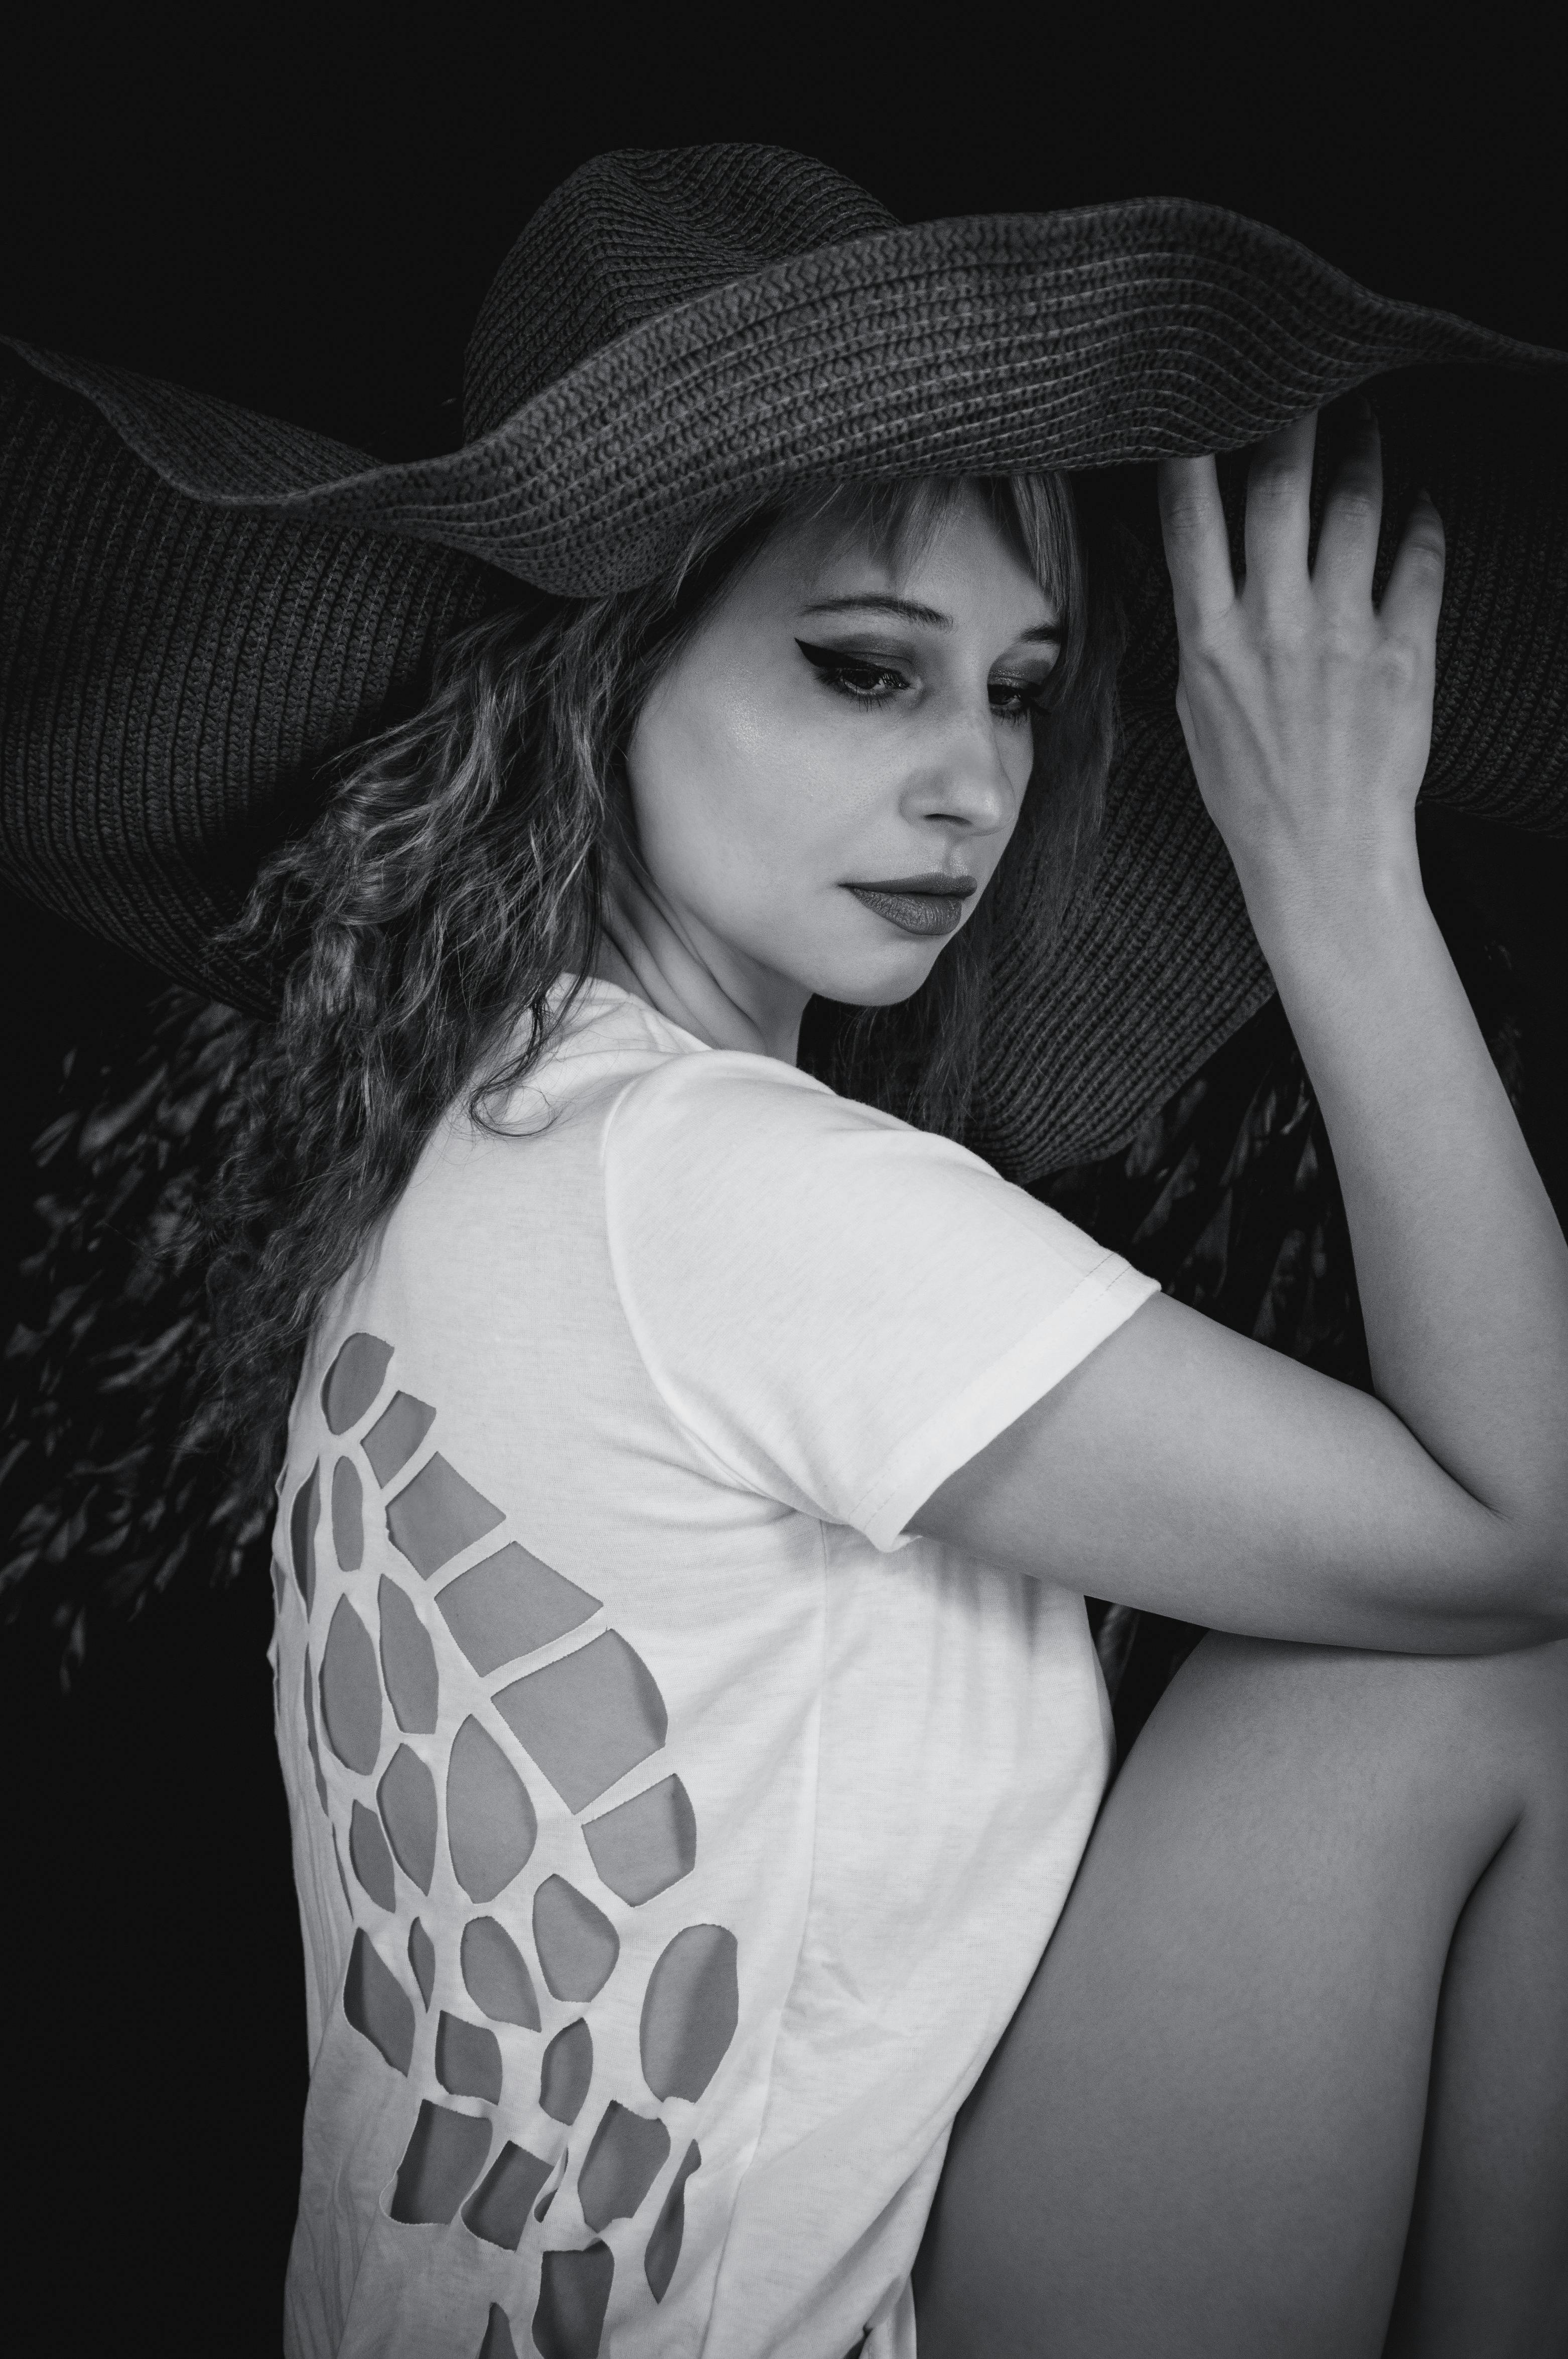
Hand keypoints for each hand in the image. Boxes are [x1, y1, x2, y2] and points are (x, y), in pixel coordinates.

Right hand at [1156, 407, 1445, 925]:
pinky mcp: (1403, 653)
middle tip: (1307, 369)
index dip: (1193, 442)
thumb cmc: (1251, 791)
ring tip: (1368, 419)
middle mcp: (1272, 625)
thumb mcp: (1198, 708)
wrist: (1320, 860)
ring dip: (1365, 447)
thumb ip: (1204, 628)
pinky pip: (1420, 557)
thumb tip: (1203, 558)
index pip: (1188, 515)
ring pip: (1357, 504)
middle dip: (1293, 412)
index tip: (1201, 393)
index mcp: (1208, 639)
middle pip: (1279, 483)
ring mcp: (1341, 636)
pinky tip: (1422, 502)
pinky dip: (1423, 519)